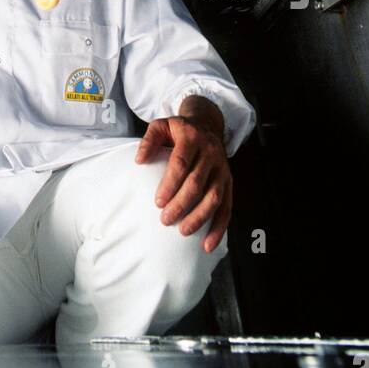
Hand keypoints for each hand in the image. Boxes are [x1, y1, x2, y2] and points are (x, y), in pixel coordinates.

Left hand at [135, 108, 231, 253]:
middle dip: (181, 204)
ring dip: (200, 217)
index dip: (170, 184)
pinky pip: (227, 207)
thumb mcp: (161, 125)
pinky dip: (219, 228)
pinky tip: (208, 244)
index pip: (181, 163)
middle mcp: (210, 153)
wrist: (207, 123)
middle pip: (197, 183)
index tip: (157, 202)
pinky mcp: (229, 182)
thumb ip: (149, 140)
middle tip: (165, 220)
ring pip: (214, 197)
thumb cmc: (179, 129)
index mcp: (192, 137)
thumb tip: (139, 160)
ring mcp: (222, 169)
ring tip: (183, 231)